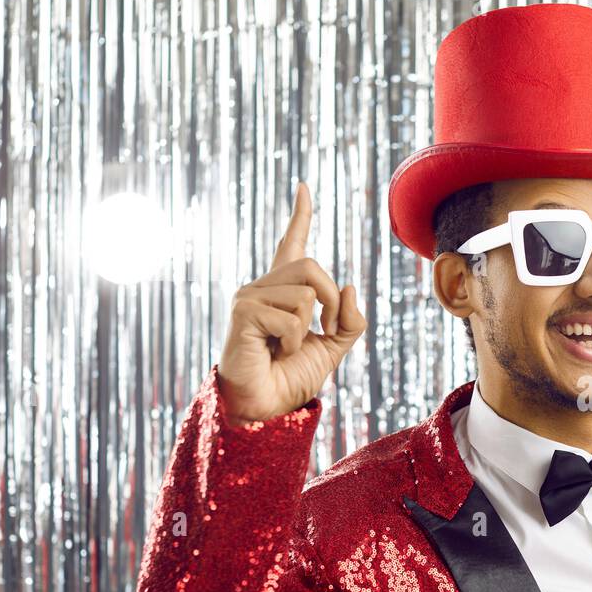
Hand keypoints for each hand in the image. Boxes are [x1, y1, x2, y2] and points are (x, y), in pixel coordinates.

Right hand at [217, 182, 366, 423]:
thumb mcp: (333, 347)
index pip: (292, 243)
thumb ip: (349, 320)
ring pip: (306, 292)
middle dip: (331, 300)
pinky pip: (291, 316)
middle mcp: (263, 286)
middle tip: (323, 330)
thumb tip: (349, 285)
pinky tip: (275, 353)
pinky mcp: (242, 312)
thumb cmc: (292, 377)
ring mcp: (249, 296)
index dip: (300, 216)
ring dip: (309, 326)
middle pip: (312, 266)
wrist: (266, 405)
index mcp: (283, 291)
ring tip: (288, 347)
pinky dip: (294, 341)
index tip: (304, 187)